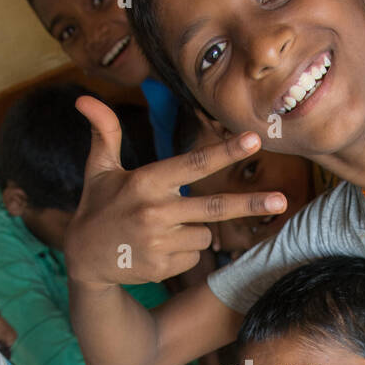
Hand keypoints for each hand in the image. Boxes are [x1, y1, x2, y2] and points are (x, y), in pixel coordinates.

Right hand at [65, 96, 286, 285]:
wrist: (82, 259)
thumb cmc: (97, 207)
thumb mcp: (98, 169)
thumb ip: (104, 133)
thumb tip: (84, 96)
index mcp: (145, 183)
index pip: (192, 164)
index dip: (224, 152)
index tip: (253, 141)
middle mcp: (154, 212)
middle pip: (213, 207)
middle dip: (250, 203)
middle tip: (282, 200)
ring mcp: (159, 243)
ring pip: (204, 234)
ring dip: (193, 231)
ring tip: (160, 230)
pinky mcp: (162, 268)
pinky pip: (195, 255)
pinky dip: (183, 253)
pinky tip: (157, 250)